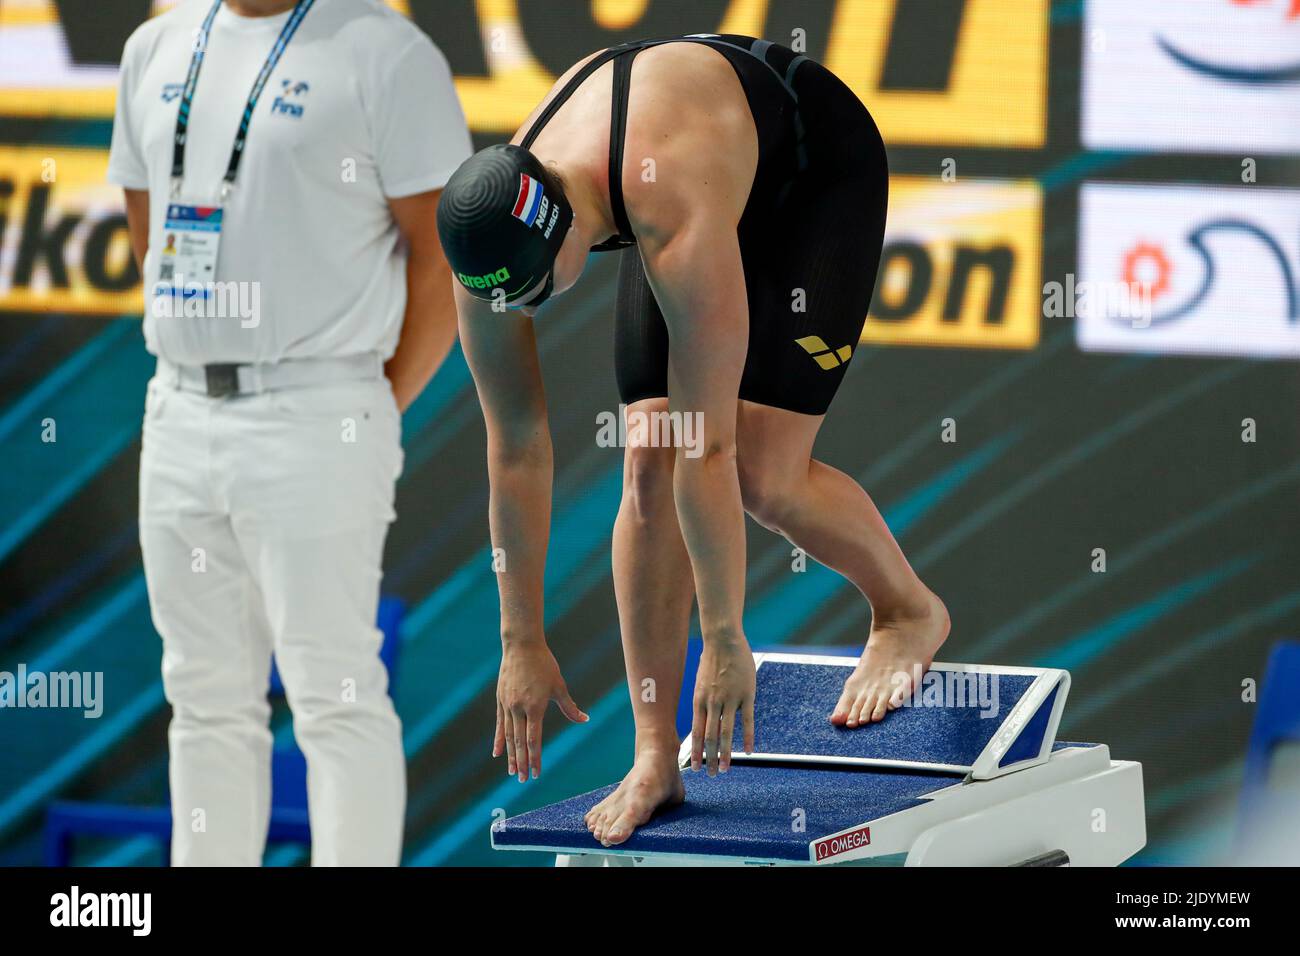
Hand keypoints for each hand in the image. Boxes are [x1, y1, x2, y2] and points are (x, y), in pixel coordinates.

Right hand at [495, 639, 587, 780]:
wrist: (521, 646)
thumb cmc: (544, 664)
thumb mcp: (559, 685)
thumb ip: (570, 707)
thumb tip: (584, 720)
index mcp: (535, 707)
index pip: (534, 739)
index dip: (535, 758)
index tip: (536, 773)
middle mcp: (519, 709)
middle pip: (520, 742)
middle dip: (522, 762)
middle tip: (523, 779)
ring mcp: (508, 705)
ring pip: (509, 736)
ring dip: (510, 755)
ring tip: (512, 771)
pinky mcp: (501, 700)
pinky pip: (500, 724)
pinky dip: (499, 740)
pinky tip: (497, 753)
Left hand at [690, 635, 755, 775]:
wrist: (722, 639)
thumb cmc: (712, 660)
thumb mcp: (701, 683)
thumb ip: (703, 702)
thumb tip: (703, 719)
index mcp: (699, 700)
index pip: (696, 732)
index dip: (696, 751)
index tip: (695, 768)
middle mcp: (712, 703)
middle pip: (710, 737)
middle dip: (709, 758)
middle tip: (711, 775)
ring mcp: (729, 699)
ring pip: (726, 732)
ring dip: (725, 753)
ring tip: (725, 769)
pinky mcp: (746, 695)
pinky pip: (747, 720)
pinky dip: (747, 737)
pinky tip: (748, 752)